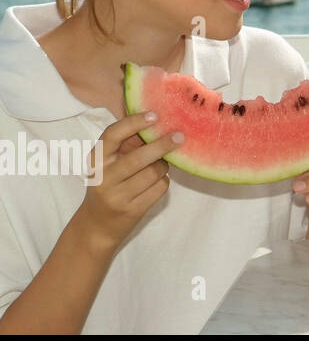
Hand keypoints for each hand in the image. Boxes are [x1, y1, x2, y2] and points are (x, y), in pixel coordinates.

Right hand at [76, 111, 180, 251]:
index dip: (134, 123)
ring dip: (164, 166)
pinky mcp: (132, 210)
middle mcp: (103, 177)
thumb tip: (160, 120)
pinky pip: (160, 188)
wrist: (97, 225)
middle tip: (180, 136)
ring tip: (161, 165)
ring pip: (153, 173)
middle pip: (138, 157)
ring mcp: (117, 196)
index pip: (112, 135)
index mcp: (96, 160)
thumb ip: (128, 144)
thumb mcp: (110, 163)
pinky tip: (157, 181)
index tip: (155, 115)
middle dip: (162, 145)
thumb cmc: (110, 184)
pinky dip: (164, 181)